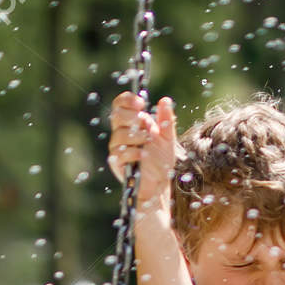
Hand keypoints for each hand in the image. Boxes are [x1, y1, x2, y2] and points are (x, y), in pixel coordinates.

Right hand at [107, 91, 176, 207]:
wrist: (159, 184)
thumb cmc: (161, 161)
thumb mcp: (168, 138)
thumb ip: (166, 120)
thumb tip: (165, 100)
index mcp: (130, 124)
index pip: (120, 105)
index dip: (127, 100)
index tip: (141, 102)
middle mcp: (121, 133)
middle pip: (116, 115)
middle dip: (132, 116)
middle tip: (144, 121)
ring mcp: (117, 148)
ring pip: (119, 134)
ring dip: (136, 135)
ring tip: (149, 140)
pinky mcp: (116, 163)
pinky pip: (120, 154)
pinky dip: (133, 152)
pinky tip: (143, 154)